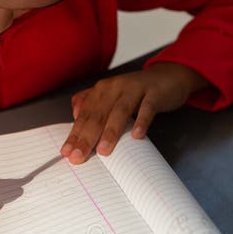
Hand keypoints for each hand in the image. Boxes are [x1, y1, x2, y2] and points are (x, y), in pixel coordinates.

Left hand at [60, 62, 206, 163]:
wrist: (166, 77)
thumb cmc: (135, 93)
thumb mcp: (110, 97)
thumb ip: (91, 104)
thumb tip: (75, 117)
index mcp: (101, 90)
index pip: (84, 115)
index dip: (74, 134)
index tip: (66, 153)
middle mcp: (114, 87)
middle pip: (98, 115)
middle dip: (86, 137)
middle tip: (78, 156)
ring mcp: (134, 89)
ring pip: (119, 111)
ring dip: (110, 131)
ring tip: (103, 150)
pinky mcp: (154, 93)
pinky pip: (147, 108)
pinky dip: (142, 121)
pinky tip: (137, 136)